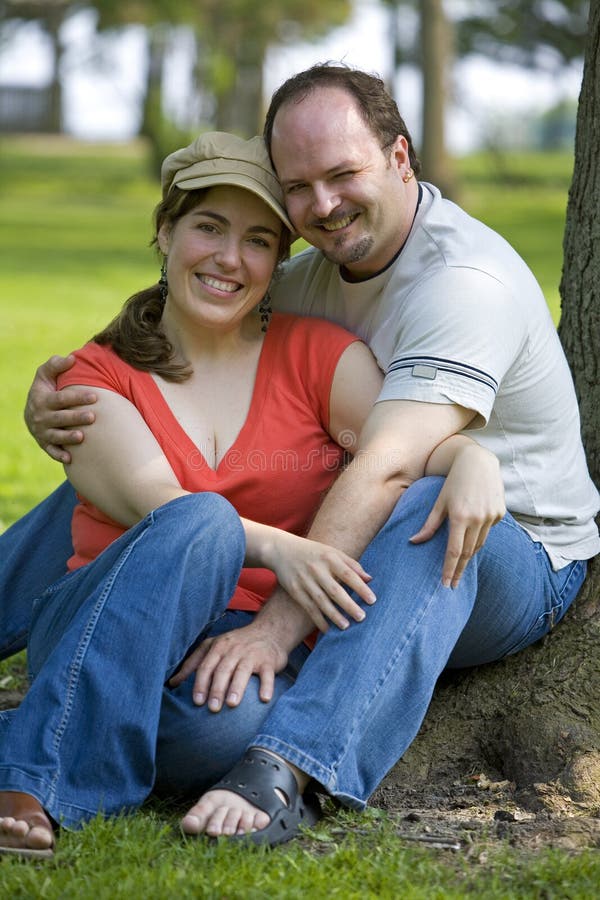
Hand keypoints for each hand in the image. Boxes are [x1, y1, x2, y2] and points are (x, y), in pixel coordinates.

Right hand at [24, 355, 96, 462]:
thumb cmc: (45, 389)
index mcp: (43, 399)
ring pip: (56, 435)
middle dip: (76, 417)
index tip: (95, 396)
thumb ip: (56, 365)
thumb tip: (71, 358)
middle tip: (93, 416)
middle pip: (60, 418)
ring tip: (83, 436)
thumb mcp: (45, 375)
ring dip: (68, 437)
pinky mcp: (44, 444)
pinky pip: (51, 451)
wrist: (32, 412)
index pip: (61, 398)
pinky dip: (59, 455)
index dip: (77, 397)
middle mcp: (41, 417)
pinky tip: (71, 459)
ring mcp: (42, 431)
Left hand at [168, 622, 288, 711]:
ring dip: (237, 687)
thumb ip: (194, 663)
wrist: (269, 631)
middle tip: (212, 708)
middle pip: (223, 670)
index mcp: (218, 647)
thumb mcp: (213, 647)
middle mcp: (234, 649)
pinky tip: (264, 698)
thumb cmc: (236, 644)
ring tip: (232, 704)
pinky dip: (266, 685)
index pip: (206, 666)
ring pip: (242, 671)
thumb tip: (173, 684)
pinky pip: (267, 673)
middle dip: (216, 689)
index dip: (200, 684)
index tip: (197, 702)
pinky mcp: (268, 660)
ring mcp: (252, 654)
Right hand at [263, 530, 375, 631]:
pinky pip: (308, 607)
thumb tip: (370, 579)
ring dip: (334, 615)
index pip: (348, 574)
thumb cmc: (313, 552)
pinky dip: (318, 619)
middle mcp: (317, 569)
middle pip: (335, 590)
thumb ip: (351, 565)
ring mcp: (305, 580)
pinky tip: (327, 629)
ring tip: (346, 626)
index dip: (361, 588)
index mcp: (329, 558)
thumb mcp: (332, 552)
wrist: (281, 550)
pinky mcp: (295, 590)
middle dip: (349, 605)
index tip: (372, 600)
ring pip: (321, 601)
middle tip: (362, 617)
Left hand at [410, 444, 505, 587]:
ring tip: (460, 565)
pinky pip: (488, 531)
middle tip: (453, 584)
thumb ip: (429, 524)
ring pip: (479, 544)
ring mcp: (491, 516)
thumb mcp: (439, 502)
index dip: (450, 569)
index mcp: (459, 517)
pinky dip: (479, 536)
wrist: (478, 463)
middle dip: (459, 569)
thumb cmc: (453, 482)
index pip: (454, 551)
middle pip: (467, 552)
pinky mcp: (499, 513)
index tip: (447, 584)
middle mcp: (477, 518)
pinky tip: (473, 533)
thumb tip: (414, 542)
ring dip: (469, 555)